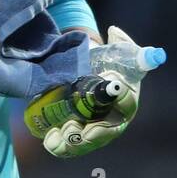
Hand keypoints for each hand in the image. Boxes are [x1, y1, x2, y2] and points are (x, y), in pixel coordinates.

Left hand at [43, 25, 141, 158]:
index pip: (127, 102)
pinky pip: (69, 146)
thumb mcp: (116, 52)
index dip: (120, 99)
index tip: (108, 91)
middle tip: (74, 127)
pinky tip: (49, 139)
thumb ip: (121, 43)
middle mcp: (113, 119)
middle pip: (105, 132)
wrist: (85, 75)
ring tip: (58, 134)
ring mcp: (94, 130)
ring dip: (72, 142)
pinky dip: (59, 146)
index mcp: (127, 99)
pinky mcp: (76, 135)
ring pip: (85, 142)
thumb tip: (114, 31)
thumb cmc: (106, 64)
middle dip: (91, 133)